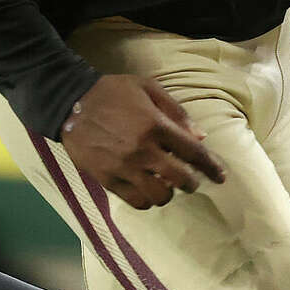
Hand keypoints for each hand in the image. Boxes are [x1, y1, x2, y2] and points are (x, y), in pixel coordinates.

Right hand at [59, 75, 226, 210]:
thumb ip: (176, 111)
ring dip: (168, 193)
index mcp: (156, 125)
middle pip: (181, 180)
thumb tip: (200, 137)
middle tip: (190, 180)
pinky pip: (135, 201)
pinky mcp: (107, 178)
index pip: (194, 153)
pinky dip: (146, 200)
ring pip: (159, 196)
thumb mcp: (147, 88)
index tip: (220, 176)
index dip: (212, 167)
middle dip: (192, 183)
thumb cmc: (112, 91)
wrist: (69, 101)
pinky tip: (146, 190)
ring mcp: (124, 167)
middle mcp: (143, 150)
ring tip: (164, 185)